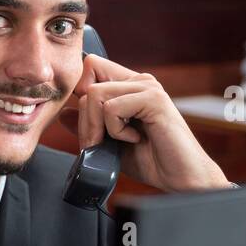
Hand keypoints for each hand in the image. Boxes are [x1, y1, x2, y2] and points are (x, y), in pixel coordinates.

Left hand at [61, 54, 231, 191]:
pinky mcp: (154, 99)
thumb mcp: (110, 143)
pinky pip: (112, 108)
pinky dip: (116, 131)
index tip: (90, 126)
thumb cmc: (152, 161)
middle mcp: (138, 81)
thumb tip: (65, 113)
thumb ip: (90, 126)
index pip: (90, 67)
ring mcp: (147, 87)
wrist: (181, 178)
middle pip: (87, 84)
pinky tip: (135, 139)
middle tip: (101, 144)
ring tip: (117, 143)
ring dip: (97, 127)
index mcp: (129, 87)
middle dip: (85, 122)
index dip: (80, 95)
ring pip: (95, 95)